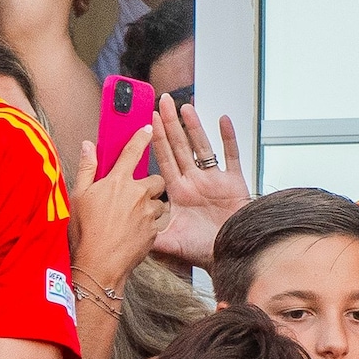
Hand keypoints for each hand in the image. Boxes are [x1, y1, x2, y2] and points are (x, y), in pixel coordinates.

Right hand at [70, 126, 166, 286]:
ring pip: (159, 202)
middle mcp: (138, 194)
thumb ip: (87, 169)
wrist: (99, 266)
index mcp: (119, 181)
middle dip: (149, 184)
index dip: (142, 137)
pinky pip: (158, 222)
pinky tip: (134, 232)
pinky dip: (150, 224)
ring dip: (151, 205)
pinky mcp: (155, 231)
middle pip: (155, 178)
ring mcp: (149, 213)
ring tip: (134, 216)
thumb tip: (88, 146)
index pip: (133, 151)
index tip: (149, 128)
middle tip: (134, 193)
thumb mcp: (78, 197)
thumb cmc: (85, 233)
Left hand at [150, 94, 250, 267]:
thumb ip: (150, 234)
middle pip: (180, 147)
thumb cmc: (203, 250)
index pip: (163, 159)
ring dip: (193, 127)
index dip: (155, 140)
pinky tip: (223, 121)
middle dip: (170, 124)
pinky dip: (228, 138)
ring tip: (184, 107)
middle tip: (162, 101)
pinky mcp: (233, 183)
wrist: (230, 256)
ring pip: (201, 147)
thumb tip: (125, 231)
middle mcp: (194, 182)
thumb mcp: (170, 241)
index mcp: (178, 191)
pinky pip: (231, 156)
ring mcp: (213, 180)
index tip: (147, 121)